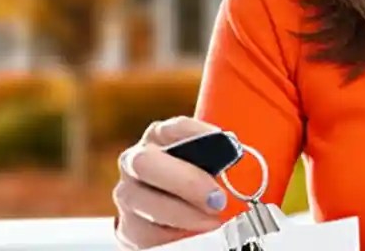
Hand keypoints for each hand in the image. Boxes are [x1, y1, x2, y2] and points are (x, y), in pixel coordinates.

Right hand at [113, 116, 228, 249]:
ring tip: (212, 222)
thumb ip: (217, 160)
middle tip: (217, 199)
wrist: (166, 218)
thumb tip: (236, 161)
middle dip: (186, 181)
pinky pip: (145, 233)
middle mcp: (135, 161)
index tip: (225, 142)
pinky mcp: (128, 228)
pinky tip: (194, 234)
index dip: (198, 133)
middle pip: (146, 163)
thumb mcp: (205, 166)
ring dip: (183, 214)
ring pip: (143, 201)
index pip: (174, 128)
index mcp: (158, 137)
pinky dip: (173, 236)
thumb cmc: (193, 184)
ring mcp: (128, 194)